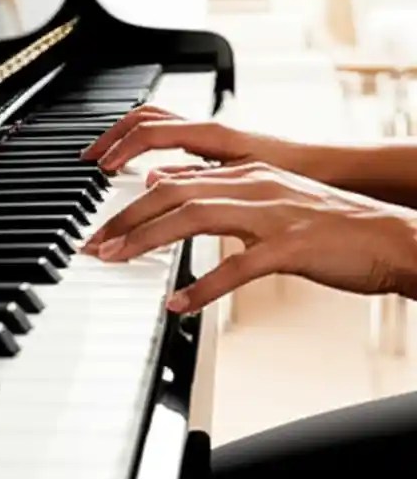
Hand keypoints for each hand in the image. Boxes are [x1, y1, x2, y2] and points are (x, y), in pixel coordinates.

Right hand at [79, 104, 301, 177]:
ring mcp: (210, 134)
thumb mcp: (243, 181)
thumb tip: (152, 180)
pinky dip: (145, 148)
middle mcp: (207, 128)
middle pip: (143, 118)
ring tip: (105, 160)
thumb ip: (196, 180)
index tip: (100, 169)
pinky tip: (141, 171)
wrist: (334, 171)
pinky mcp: (215, 147)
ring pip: (154, 124)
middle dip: (110, 136)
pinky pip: (169, 138)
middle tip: (88, 159)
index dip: (119, 149)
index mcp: (211, 132)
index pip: (148, 131)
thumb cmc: (299, 174)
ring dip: (125, 138)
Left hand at [81, 162, 416, 312]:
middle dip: (124, 217)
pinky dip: (203, 286)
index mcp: (245, 173)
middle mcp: (253, 185)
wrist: (392, 239)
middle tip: (93, 244)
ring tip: (117, 260)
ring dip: (148, 239)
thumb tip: (164, 182)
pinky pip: (238, 266)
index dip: (127, 200)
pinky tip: (177, 304)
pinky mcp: (293, 246)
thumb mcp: (265, 198)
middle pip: (172, 192)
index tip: (96, 224)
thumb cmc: (327, 226)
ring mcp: (273, 213)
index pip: (170, 179)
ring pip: (195, 216)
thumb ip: (216, 191)